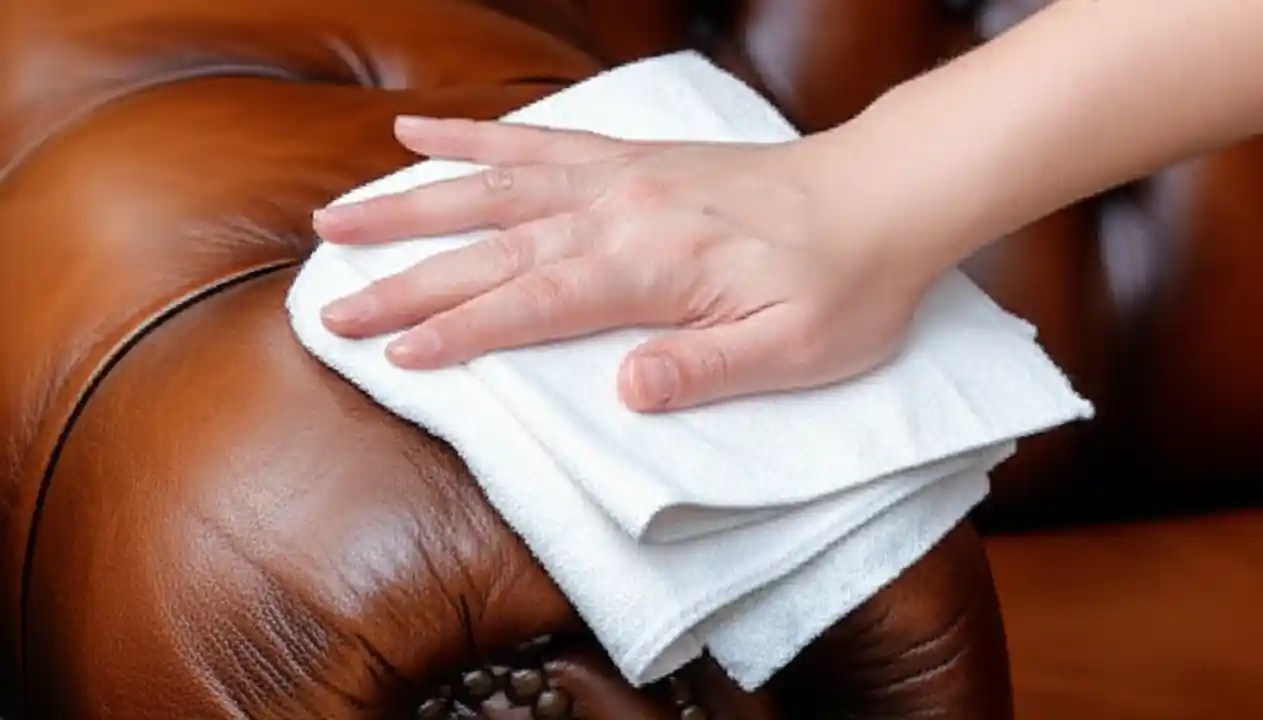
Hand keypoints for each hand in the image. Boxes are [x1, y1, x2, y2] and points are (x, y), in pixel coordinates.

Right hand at [315, 117, 942, 411]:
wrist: (885, 194)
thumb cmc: (847, 284)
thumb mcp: (795, 349)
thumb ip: (705, 368)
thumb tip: (625, 391)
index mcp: (650, 265)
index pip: (532, 301)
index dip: (459, 330)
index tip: (393, 354)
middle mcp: (619, 210)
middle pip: (491, 246)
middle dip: (406, 280)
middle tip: (331, 305)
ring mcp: (619, 175)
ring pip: (494, 185)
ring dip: (413, 203)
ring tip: (340, 217)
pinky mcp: (630, 157)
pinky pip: (539, 139)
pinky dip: (475, 135)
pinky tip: (421, 129)